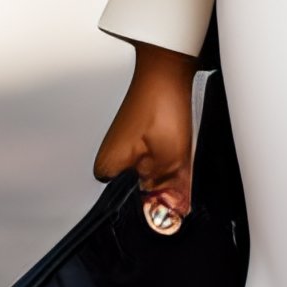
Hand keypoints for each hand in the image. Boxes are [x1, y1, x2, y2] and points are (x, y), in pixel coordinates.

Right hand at [93, 41, 195, 229]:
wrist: (168, 68)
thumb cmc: (161, 103)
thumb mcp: (172, 159)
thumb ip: (171, 193)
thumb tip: (172, 218)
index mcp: (108, 171)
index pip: (133, 208)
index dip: (158, 207)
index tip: (174, 198)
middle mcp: (110, 162)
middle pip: (145, 193)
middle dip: (166, 189)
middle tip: (176, 165)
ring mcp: (125, 150)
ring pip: (155, 176)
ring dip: (172, 173)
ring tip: (176, 149)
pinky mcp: (140, 140)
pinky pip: (158, 161)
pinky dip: (172, 159)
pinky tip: (178, 145)